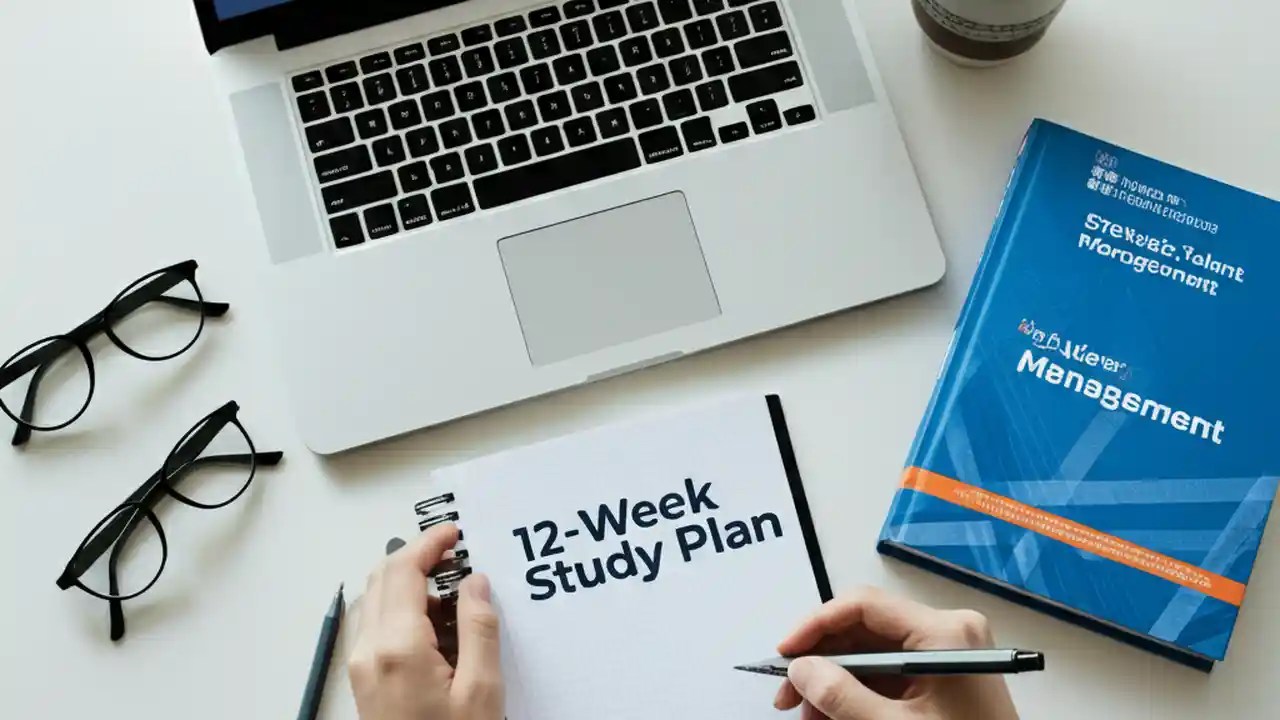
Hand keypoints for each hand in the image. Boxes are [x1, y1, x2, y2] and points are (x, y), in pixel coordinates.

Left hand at [348, 524, 503, 719]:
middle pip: (382, 578)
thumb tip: (475, 582)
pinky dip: (403, 610)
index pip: (404, 571)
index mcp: (398, 648)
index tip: (455, 532)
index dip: (430, 544)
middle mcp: (369, 651)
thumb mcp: (482, 691)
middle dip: (418, 558)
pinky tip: (437, 627)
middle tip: (457, 555)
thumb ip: (479, 628)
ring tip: (455, 596)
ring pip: (376, 600)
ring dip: (410, 584)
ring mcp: (361, 667)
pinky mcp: (364, 681)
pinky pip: (377, 627)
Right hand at [774, 587, 1019, 719]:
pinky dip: (858, 692)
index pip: (864, 606)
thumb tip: (801, 669)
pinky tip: (834, 715)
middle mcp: (948, 631)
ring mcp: (947, 652)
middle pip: (865, 629)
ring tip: (809, 716)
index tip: (784, 655)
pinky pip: (888, 673)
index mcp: (945, 633)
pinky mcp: (943, 674)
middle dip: (822, 662)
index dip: (815, 625)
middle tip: (788, 695)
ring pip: (871, 653)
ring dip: (835, 682)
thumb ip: (845, 698)